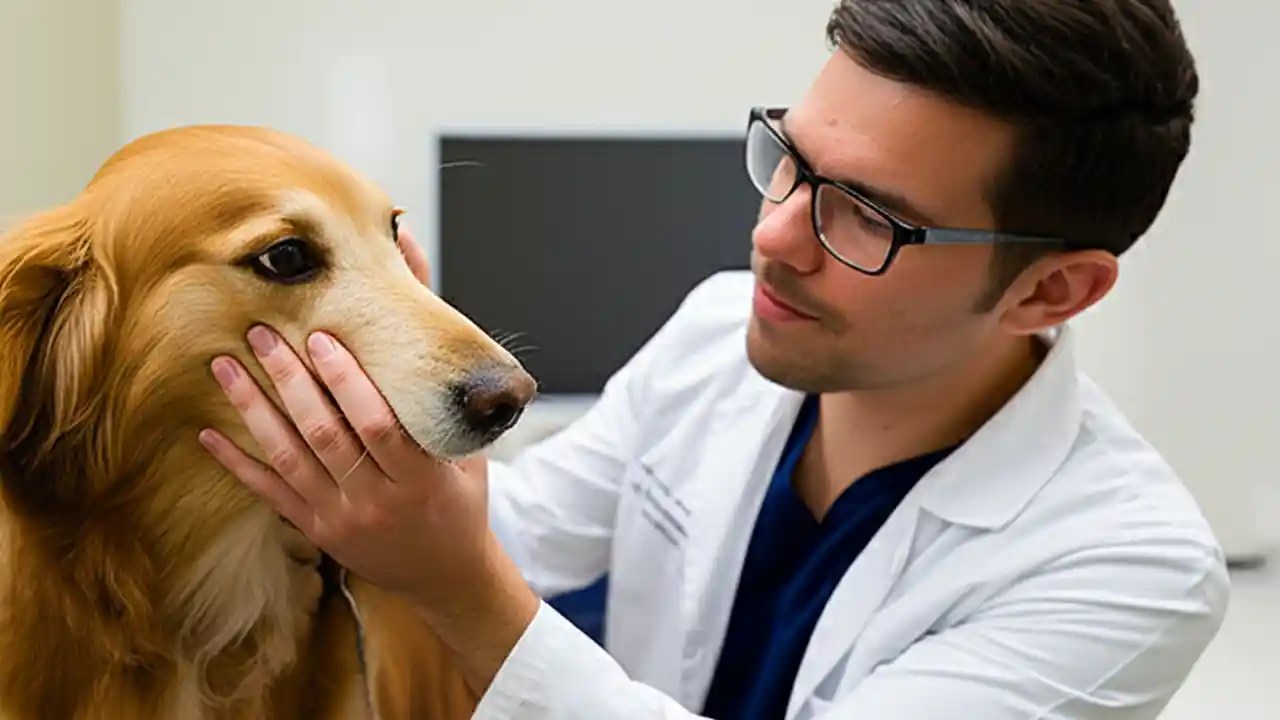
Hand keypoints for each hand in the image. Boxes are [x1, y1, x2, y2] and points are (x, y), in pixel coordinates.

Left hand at [198, 221, 538, 688]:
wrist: (447, 573)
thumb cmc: (457, 494)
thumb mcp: (466, 441)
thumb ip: (441, 365)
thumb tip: (416, 272)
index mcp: (421, 478)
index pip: (378, 425)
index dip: (348, 382)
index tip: (322, 337)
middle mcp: (379, 501)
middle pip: (327, 436)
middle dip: (291, 382)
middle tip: (261, 334)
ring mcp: (343, 519)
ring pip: (292, 460)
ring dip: (254, 411)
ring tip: (225, 366)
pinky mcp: (316, 532)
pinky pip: (271, 495)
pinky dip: (238, 463)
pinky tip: (207, 432)